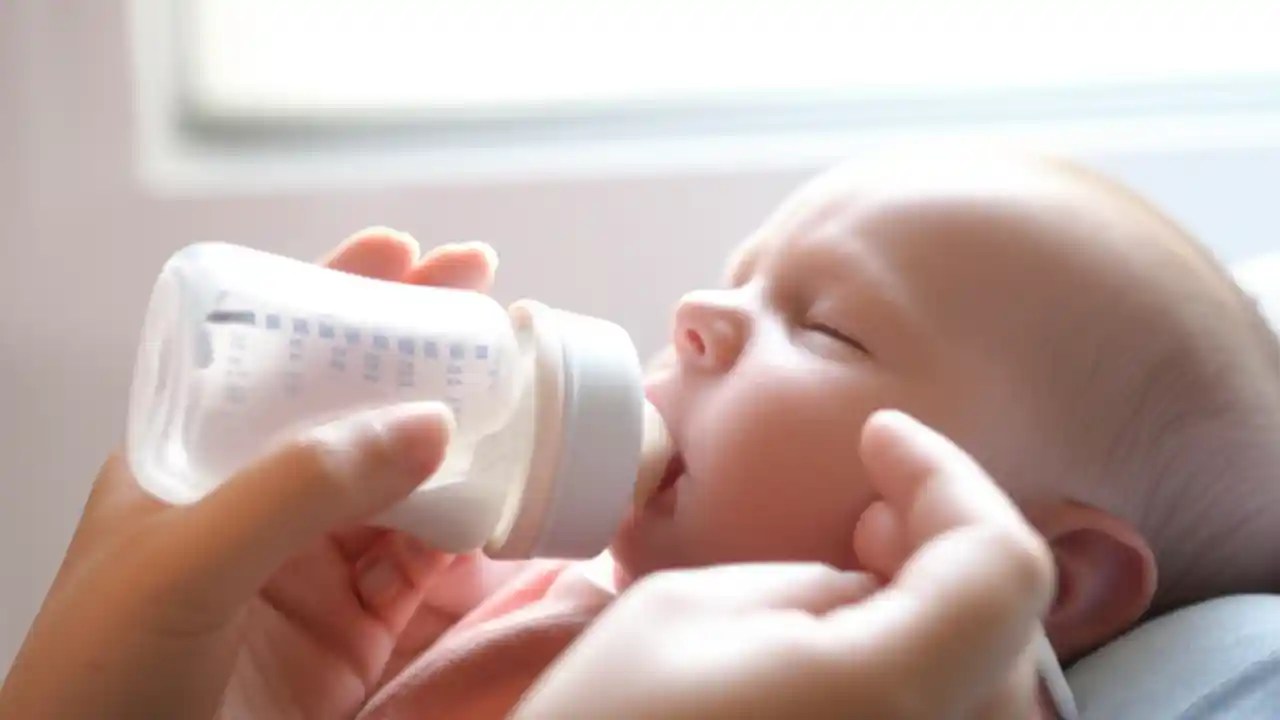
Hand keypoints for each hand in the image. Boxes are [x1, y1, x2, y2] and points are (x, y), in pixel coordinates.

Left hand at [0, 230, 497, 719]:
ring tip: (520, 399)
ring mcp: (310, 566)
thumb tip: (425, 421)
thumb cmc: (97, 685)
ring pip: (404, 484)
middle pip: (354, 409)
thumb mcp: (181, 565)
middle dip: (421, 354)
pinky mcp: (354, 631)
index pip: (271, 356)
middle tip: (489, 303)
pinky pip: (427, 565)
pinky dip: (472, 534)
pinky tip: (505, 504)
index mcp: (191, 462)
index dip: (337, 296)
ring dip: (461, 445)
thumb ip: (300, 487)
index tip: (404, 251)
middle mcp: (256, 502)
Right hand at [515, 410, 1054, 719]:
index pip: (999, 566)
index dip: (947, 478)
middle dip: (943, 538)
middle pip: (1010, 624)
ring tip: (864, 563)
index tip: (879, 438)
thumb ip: (811, 582)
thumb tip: (871, 579)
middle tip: (872, 499)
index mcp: (888, 694)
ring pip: (996, 682)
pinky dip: (931, 668)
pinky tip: (859, 643)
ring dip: (942, 603)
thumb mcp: (687, 612)